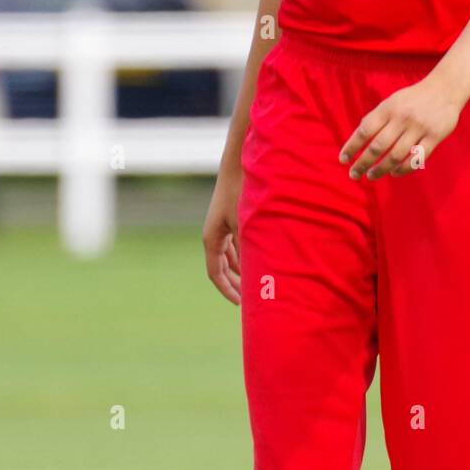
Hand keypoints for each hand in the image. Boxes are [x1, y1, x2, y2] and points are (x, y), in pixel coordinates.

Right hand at [202, 163, 242, 303]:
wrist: (239, 165)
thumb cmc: (240, 193)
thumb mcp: (245, 224)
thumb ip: (247, 249)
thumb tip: (252, 274)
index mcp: (211, 239)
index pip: (216, 273)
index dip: (227, 290)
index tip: (240, 304)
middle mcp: (214, 234)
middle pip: (222, 267)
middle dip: (233, 284)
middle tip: (248, 300)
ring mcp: (221, 226)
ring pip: (229, 256)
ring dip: (240, 269)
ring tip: (255, 284)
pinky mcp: (230, 218)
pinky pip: (235, 244)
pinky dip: (245, 254)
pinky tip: (258, 259)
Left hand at [339, 73, 461, 179]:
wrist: (445, 89)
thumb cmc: (412, 98)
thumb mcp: (391, 101)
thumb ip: (376, 119)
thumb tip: (356, 143)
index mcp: (388, 108)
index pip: (365, 130)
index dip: (352, 146)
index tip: (343, 159)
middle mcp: (402, 118)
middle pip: (378, 146)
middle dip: (363, 163)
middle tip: (354, 174)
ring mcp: (419, 128)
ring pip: (396, 155)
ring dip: (381, 169)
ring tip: (371, 175)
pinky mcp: (435, 136)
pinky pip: (417, 158)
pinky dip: (403, 169)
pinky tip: (394, 173)